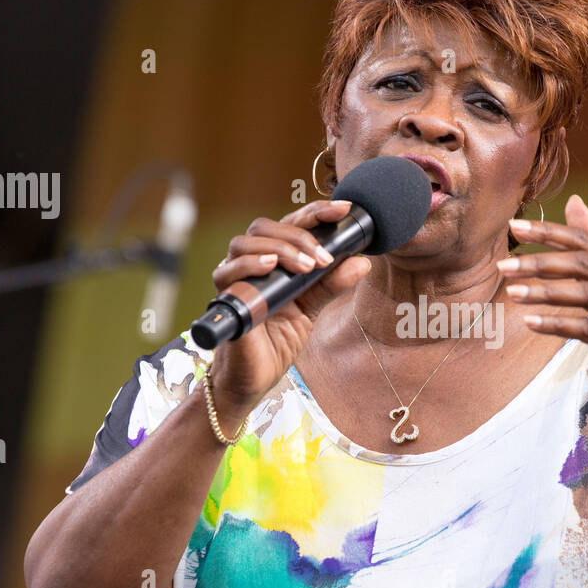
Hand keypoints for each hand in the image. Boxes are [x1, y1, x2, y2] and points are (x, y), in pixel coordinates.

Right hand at [207, 199, 370, 413]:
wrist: (255, 378)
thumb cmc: (277, 340)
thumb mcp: (311, 308)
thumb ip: (332, 284)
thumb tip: (362, 261)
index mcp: (273, 261)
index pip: (290, 225)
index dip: (315, 212)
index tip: (343, 209)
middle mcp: (250, 264)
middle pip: (265, 226)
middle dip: (299, 235)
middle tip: (324, 257)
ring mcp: (234, 279)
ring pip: (246, 242)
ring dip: (281, 248)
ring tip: (306, 267)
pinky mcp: (224, 299)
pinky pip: (228, 272)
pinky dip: (250, 264)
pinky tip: (271, 266)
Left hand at [498, 195, 587, 401]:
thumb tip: (572, 201)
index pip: (582, 239)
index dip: (548, 232)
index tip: (514, 228)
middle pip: (581, 263)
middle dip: (541, 262)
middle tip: (505, 265)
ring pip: (585, 294)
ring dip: (547, 293)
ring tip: (513, 292)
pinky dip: (559, 325)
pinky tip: (532, 323)